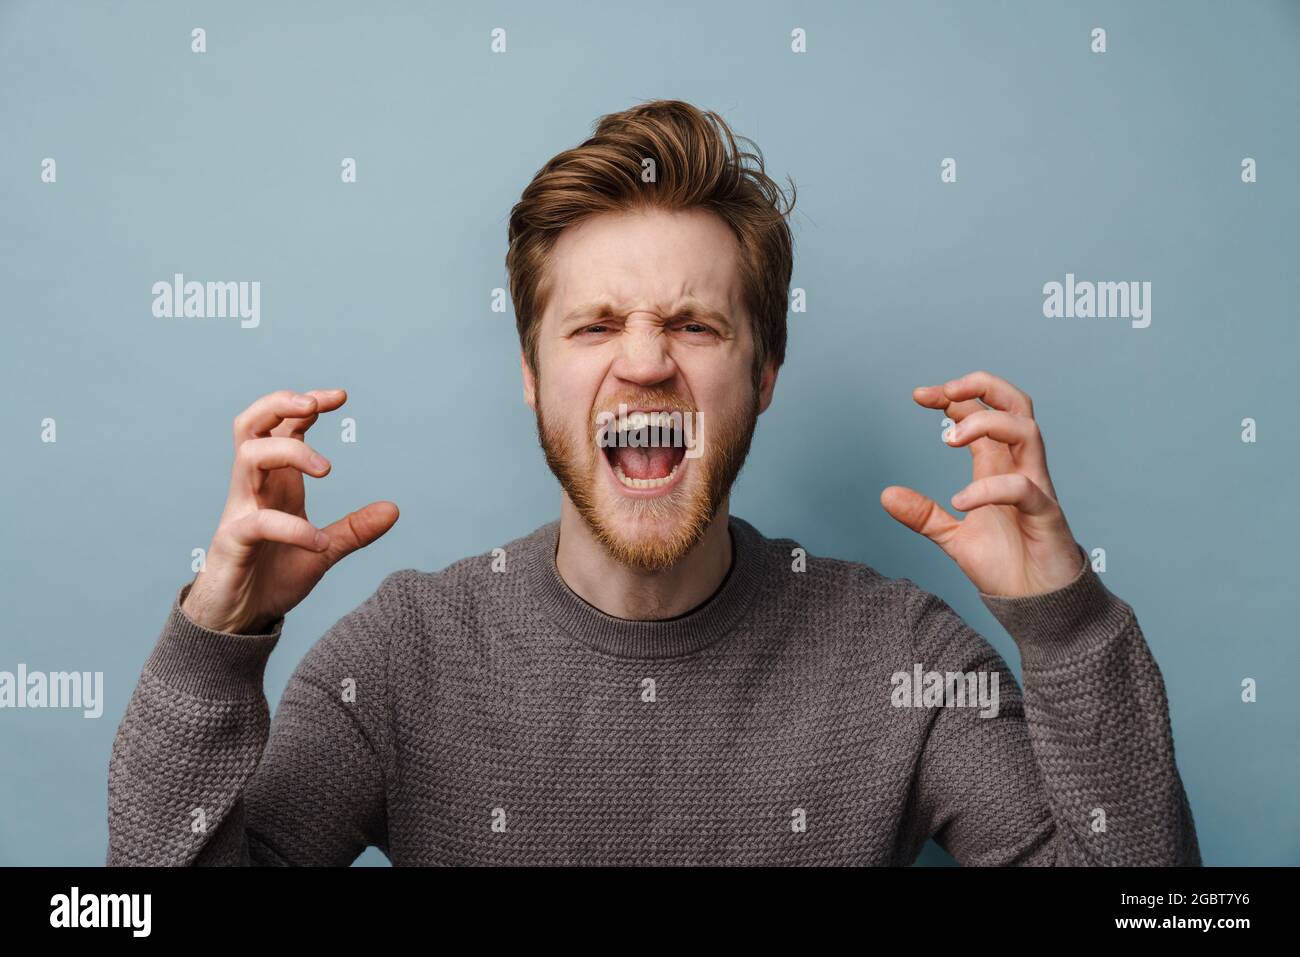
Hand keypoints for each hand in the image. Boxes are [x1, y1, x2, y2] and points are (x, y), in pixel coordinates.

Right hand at [181, 388, 398, 632]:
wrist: (239, 619)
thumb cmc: (272, 576)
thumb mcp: (323, 552)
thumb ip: (354, 530)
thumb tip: (394, 509)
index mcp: (275, 482)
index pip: (282, 427)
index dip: (306, 405)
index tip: (339, 396)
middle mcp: (254, 488)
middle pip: (251, 425)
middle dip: (280, 405)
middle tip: (314, 406)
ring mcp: (239, 511)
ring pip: (249, 457)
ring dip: (290, 453)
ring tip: (328, 470)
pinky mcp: (233, 542)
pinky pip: (258, 522)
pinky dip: (293, 527)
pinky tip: (319, 542)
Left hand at [879, 370, 1083, 597]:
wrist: (1038, 605)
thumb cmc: (1007, 565)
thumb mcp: (954, 538)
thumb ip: (924, 515)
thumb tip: (886, 495)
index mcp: (997, 467)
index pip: (982, 413)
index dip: (954, 396)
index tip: (919, 395)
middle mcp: (1019, 468)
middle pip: (1016, 404)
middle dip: (983, 386)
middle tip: (945, 392)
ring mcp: (1037, 488)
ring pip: (1027, 430)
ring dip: (987, 423)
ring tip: (949, 437)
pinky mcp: (1047, 515)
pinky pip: (1024, 488)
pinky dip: (990, 488)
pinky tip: (961, 501)